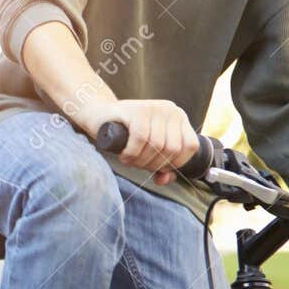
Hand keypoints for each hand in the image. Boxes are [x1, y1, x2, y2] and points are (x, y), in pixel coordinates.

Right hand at [80, 98, 198, 184]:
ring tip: (129, 160)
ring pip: (156, 145)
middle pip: (172, 148)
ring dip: (140, 160)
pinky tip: (124, 155)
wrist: (98, 116)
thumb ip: (161, 165)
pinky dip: (132, 153)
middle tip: (137, 164)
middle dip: (153, 164)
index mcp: (179, 118)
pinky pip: (140, 138)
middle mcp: (170, 110)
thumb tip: (165, 179)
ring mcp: (154, 108)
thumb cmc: (125, 134)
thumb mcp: (148, 149)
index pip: (190, 146)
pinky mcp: (137, 110)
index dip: (174, 163)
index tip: (156, 167)